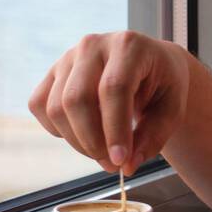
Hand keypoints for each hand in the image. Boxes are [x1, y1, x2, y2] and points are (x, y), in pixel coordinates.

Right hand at [28, 31, 189, 173]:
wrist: (150, 64)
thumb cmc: (162, 85)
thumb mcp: (172, 110)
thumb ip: (152, 138)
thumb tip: (126, 166)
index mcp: (128, 45)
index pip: (113, 88)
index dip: (114, 129)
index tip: (120, 161)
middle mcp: (93, 45)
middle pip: (77, 98)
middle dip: (92, 141)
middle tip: (113, 164)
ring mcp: (68, 57)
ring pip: (56, 107)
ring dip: (77, 142)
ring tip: (102, 152)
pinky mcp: (52, 72)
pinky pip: (40, 106)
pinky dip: (58, 130)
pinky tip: (82, 133)